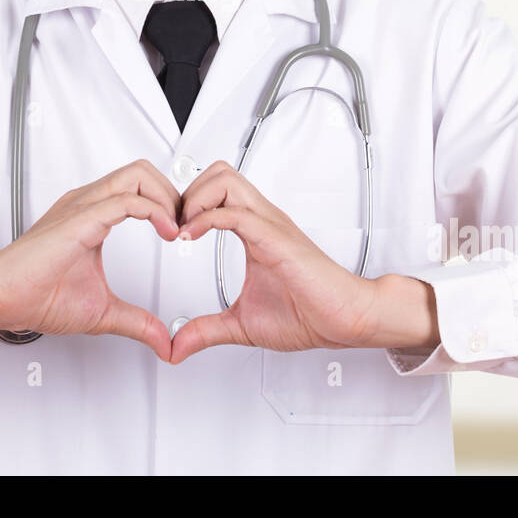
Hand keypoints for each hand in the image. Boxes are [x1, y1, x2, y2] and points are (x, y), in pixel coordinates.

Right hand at [0, 159, 181, 360]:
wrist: (0, 298)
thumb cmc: (35, 297)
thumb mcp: (102, 312)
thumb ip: (137, 322)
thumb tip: (164, 341)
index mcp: (92, 215)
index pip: (140, 187)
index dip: (168, 204)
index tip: (183, 234)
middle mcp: (88, 203)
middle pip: (143, 170)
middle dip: (173, 193)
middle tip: (186, 225)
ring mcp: (83, 206)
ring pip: (138, 174)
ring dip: (167, 197)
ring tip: (178, 227)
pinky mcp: (81, 218)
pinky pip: (127, 199)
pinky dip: (155, 211)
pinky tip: (167, 233)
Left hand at [170, 161, 386, 362]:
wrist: (347, 320)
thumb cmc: (309, 314)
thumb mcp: (242, 324)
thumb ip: (206, 331)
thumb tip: (176, 346)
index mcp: (256, 230)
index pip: (216, 190)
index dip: (186, 204)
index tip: (171, 234)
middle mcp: (263, 220)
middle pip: (219, 172)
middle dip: (187, 192)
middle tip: (174, 226)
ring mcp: (270, 226)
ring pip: (226, 180)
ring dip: (195, 199)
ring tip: (183, 229)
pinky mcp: (277, 239)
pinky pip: (236, 213)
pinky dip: (206, 219)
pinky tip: (192, 238)